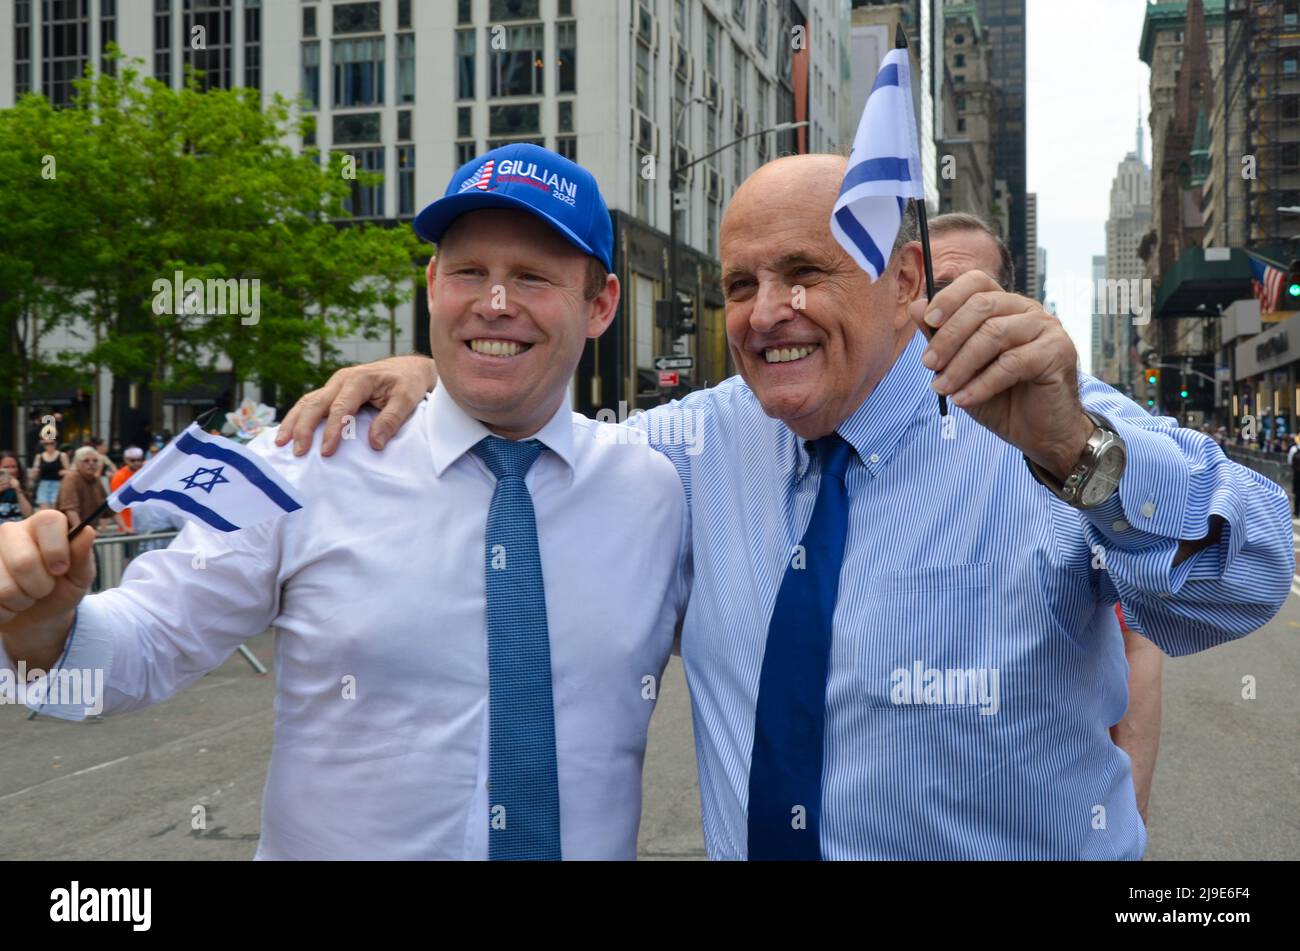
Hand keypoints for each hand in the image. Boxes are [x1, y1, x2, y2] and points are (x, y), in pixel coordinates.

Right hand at [0, 510, 95, 670]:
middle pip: (24, 562)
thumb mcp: (80, 577)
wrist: (40, 614)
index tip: (61, 570)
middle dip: (40, 586)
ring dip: (21, 602)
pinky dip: (6, 612)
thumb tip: (88, 531)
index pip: (49, 520)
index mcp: (42, 525)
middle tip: (44, 589)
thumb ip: (82, 556)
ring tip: (26, 596)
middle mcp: (11, 531)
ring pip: (5, 588)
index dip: (57, 550)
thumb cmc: (62, 588)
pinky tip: (9, 604)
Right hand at [275, 355, 438, 456]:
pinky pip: (311, 404)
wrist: (409, 369)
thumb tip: (374, 444)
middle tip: (297, 451)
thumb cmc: (408, 383)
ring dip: (293, 422)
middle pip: (315, 403)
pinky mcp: (332, 392)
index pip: (340, 407)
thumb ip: (391, 420)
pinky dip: (297, 418)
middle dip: (303, 428)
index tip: (327, 451)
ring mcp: (334, 385)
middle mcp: (341, 380)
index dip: (332, 430)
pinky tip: (288, 433)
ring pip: (307, 402)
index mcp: (358, 379)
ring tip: (281, 443)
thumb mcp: (407, 400)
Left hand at [910, 271, 1093, 480]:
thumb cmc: (1000, 398)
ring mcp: (1046, 328)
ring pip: (995, 333)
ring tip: (942, 388)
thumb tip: (916, 307)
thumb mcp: (961, 368)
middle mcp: (1028, 310)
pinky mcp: (1058, 352)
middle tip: (928, 364)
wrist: (1037, 433)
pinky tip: (963, 400)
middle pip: (982, 306)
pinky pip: (1012, 363)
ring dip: (961, 364)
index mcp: (1005, 306)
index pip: (977, 282)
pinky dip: (982, 383)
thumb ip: (942, 338)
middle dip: (948, 336)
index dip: (949, 297)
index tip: (929, 321)